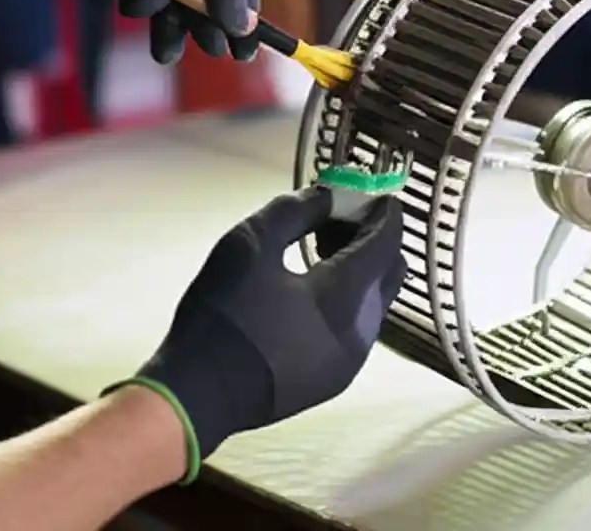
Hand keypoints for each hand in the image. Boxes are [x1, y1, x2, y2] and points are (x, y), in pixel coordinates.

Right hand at [118, 187, 405, 480]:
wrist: (199, 395)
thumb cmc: (223, 315)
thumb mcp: (249, 245)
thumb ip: (296, 211)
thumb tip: (328, 197)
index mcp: (346, 294)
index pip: (387, 242)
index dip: (385, 213)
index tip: (375, 194)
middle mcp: (363, 329)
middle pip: (390, 272)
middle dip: (377, 240)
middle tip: (342, 220)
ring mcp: (353, 359)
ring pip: (376, 301)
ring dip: (362, 271)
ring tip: (322, 252)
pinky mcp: (336, 378)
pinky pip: (359, 327)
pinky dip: (350, 300)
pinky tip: (312, 293)